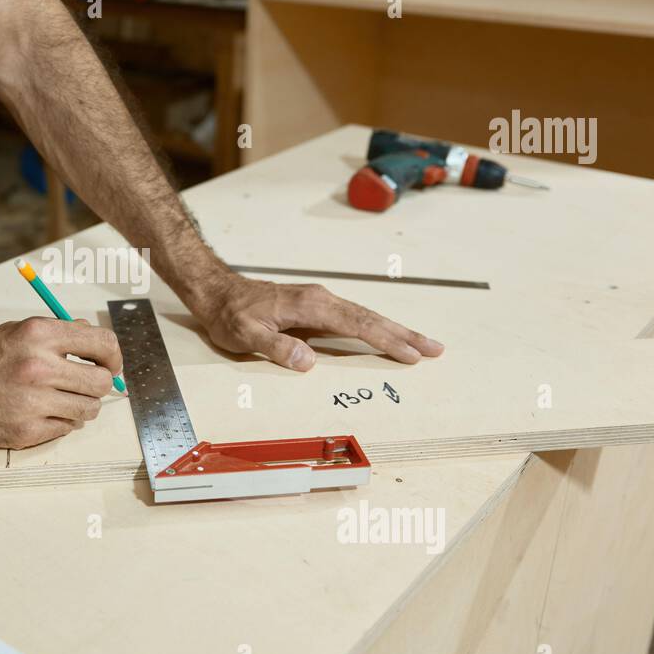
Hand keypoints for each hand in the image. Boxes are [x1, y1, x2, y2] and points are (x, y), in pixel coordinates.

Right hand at [0, 317, 122, 448]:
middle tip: (85, 385)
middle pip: (101, 382)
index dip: (114, 356)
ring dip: (81, 405)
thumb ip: (59, 333)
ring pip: (89, 409)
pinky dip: (60, 422)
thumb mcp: (18, 330)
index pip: (103, 344)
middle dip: (99, 384)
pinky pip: (66, 429)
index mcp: (39, 335)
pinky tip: (39, 412)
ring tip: (60, 398)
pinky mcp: (26, 431)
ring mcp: (33, 403)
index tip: (111, 364)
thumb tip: (96, 341)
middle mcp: (38, 367)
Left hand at [192, 274, 443, 370]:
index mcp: (309, 306)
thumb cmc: (230, 315)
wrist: (218, 292)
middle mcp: (321, 299)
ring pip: (365, 317)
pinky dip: (375, 327)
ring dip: (394, 330)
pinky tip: (386, 336)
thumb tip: (309, 361)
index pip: (357, 325)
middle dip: (404, 334)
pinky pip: (353, 318)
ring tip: (421, 345)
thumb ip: (276, 347)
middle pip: (370, 318)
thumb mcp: (244, 335)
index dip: (385, 341)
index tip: (410, 354)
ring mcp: (320, 302)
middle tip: (435, 349)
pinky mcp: (316, 307)